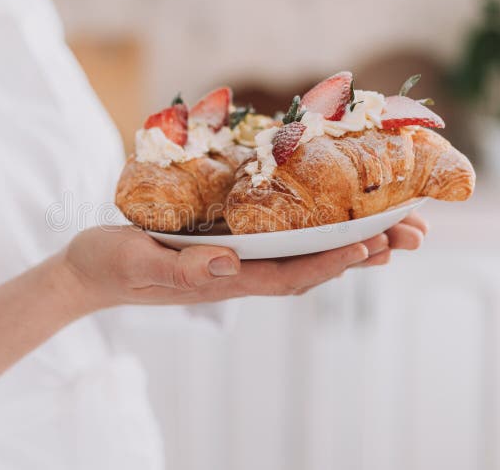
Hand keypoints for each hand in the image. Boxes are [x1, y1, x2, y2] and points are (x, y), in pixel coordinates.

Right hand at [59, 211, 428, 310]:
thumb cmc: (109, 265)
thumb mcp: (136, 261)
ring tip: (392, 230)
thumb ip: (180, 267)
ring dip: (348, 244)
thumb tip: (229, 261)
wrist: (89, 271)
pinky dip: (314, 234)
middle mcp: (237, 273)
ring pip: (301, 256)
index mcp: (220, 279)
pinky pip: (279, 243)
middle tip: (410, 235)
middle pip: (310, 267)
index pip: (288, 275)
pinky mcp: (224, 247)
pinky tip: (331, 221)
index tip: (373, 245)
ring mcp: (233, 262)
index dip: (332, 261)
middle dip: (360, 252)